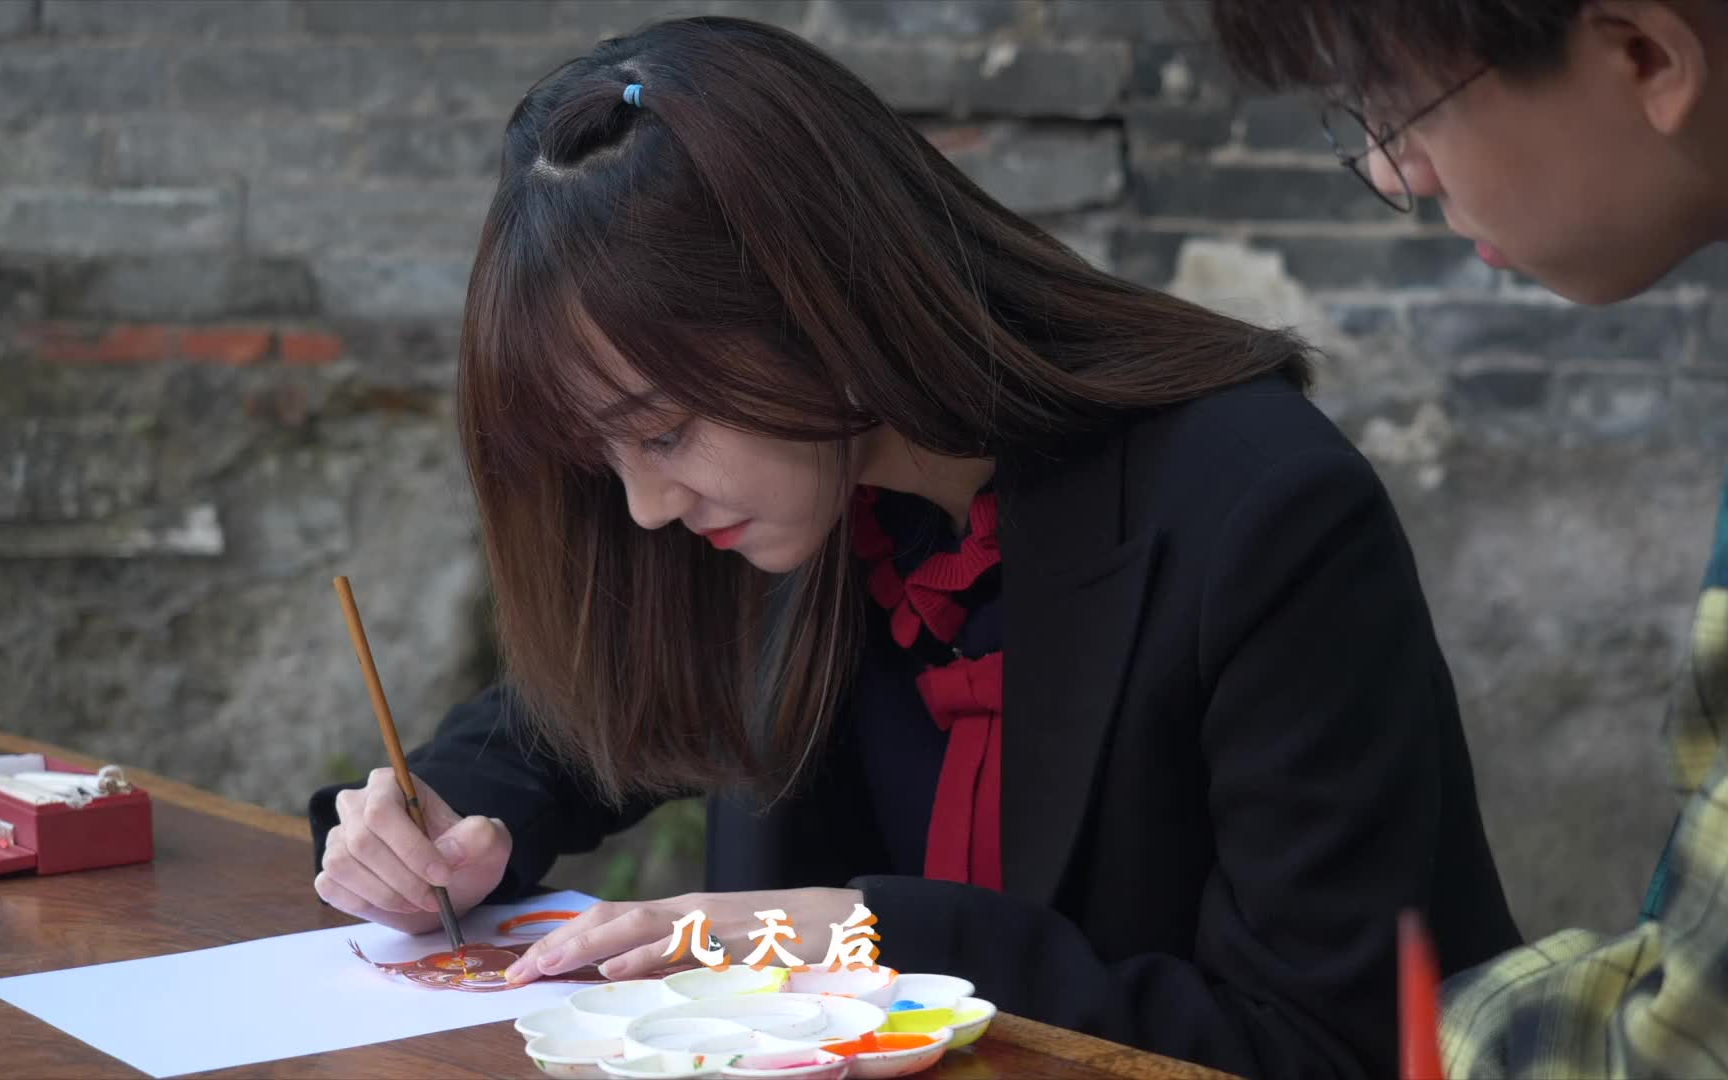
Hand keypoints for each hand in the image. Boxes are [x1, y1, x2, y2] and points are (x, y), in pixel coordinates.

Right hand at [314, 767, 511, 934]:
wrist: (448, 884)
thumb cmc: (466, 854)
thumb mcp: (489, 842)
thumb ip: (478, 837)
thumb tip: (448, 852)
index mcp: (390, 784)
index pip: (382, 812)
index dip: (410, 848)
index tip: (442, 875)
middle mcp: (356, 805)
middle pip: (362, 841)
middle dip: (402, 878)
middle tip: (434, 898)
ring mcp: (338, 838)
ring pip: (342, 866)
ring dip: (386, 893)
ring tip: (419, 902)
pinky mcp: (330, 871)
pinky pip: (331, 886)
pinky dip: (364, 902)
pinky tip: (395, 904)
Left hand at [504, 887, 865, 984]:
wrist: (844, 919)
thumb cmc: (783, 941)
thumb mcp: (719, 951)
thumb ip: (678, 960)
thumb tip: (630, 982)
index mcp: (680, 914)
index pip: (609, 920)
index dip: (563, 940)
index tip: (522, 967)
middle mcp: (686, 909)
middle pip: (607, 920)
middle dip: (555, 945)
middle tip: (510, 975)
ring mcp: (707, 918)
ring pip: (632, 925)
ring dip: (582, 947)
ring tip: (541, 967)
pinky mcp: (728, 936)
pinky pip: (677, 943)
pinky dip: (641, 955)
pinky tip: (611, 968)